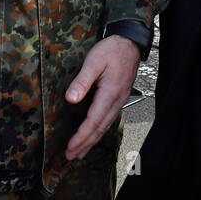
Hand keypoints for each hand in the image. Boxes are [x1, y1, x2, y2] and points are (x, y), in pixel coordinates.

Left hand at [64, 35, 140, 159]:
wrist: (130, 43)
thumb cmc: (112, 49)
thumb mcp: (94, 61)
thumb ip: (82, 81)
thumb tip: (71, 100)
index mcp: (110, 94)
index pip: (93, 121)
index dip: (81, 137)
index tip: (70, 147)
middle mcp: (117, 101)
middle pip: (100, 128)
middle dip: (85, 144)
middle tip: (71, 156)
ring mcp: (120, 100)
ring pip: (105, 126)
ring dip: (92, 140)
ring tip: (80, 151)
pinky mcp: (119, 98)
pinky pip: (109, 119)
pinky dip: (99, 130)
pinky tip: (94, 134)